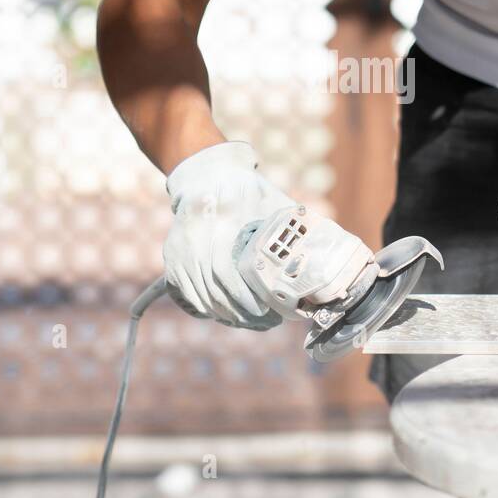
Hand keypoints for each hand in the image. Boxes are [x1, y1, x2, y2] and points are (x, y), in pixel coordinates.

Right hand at [163, 140, 294, 326]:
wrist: (209, 175)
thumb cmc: (249, 190)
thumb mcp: (271, 202)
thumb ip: (292, 227)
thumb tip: (326, 254)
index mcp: (219, 217)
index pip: (223, 268)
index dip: (241, 294)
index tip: (264, 309)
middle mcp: (193, 233)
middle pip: (211, 286)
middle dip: (238, 310)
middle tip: (264, 322)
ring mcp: (178, 247)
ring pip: (199, 293)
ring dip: (225, 314)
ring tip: (250, 322)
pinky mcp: (171, 257)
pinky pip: (188, 292)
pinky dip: (208, 308)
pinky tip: (228, 315)